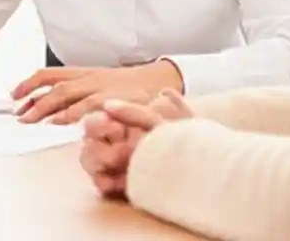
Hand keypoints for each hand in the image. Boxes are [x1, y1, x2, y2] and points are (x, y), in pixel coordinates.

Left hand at [11, 60, 182, 124]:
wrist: (156, 80)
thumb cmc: (123, 85)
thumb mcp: (97, 82)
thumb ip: (76, 91)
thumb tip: (49, 106)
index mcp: (82, 73)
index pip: (48, 75)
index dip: (28, 84)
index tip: (13, 96)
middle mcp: (88, 78)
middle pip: (54, 87)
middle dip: (33, 102)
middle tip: (19, 117)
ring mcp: (100, 88)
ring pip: (67, 95)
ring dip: (47, 109)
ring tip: (32, 121)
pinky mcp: (114, 99)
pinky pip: (89, 106)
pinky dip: (73, 115)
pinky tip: (62, 124)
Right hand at [78, 89, 192, 197]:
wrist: (201, 164)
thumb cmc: (179, 136)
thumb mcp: (161, 119)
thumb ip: (134, 112)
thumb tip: (108, 105)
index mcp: (117, 123)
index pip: (93, 121)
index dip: (99, 125)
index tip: (117, 129)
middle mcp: (110, 142)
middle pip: (87, 143)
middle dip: (101, 148)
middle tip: (125, 151)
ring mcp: (112, 164)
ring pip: (89, 162)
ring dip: (102, 162)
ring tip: (125, 164)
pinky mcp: (117, 183)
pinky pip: (101, 183)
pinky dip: (108, 182)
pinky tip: (122, 181)